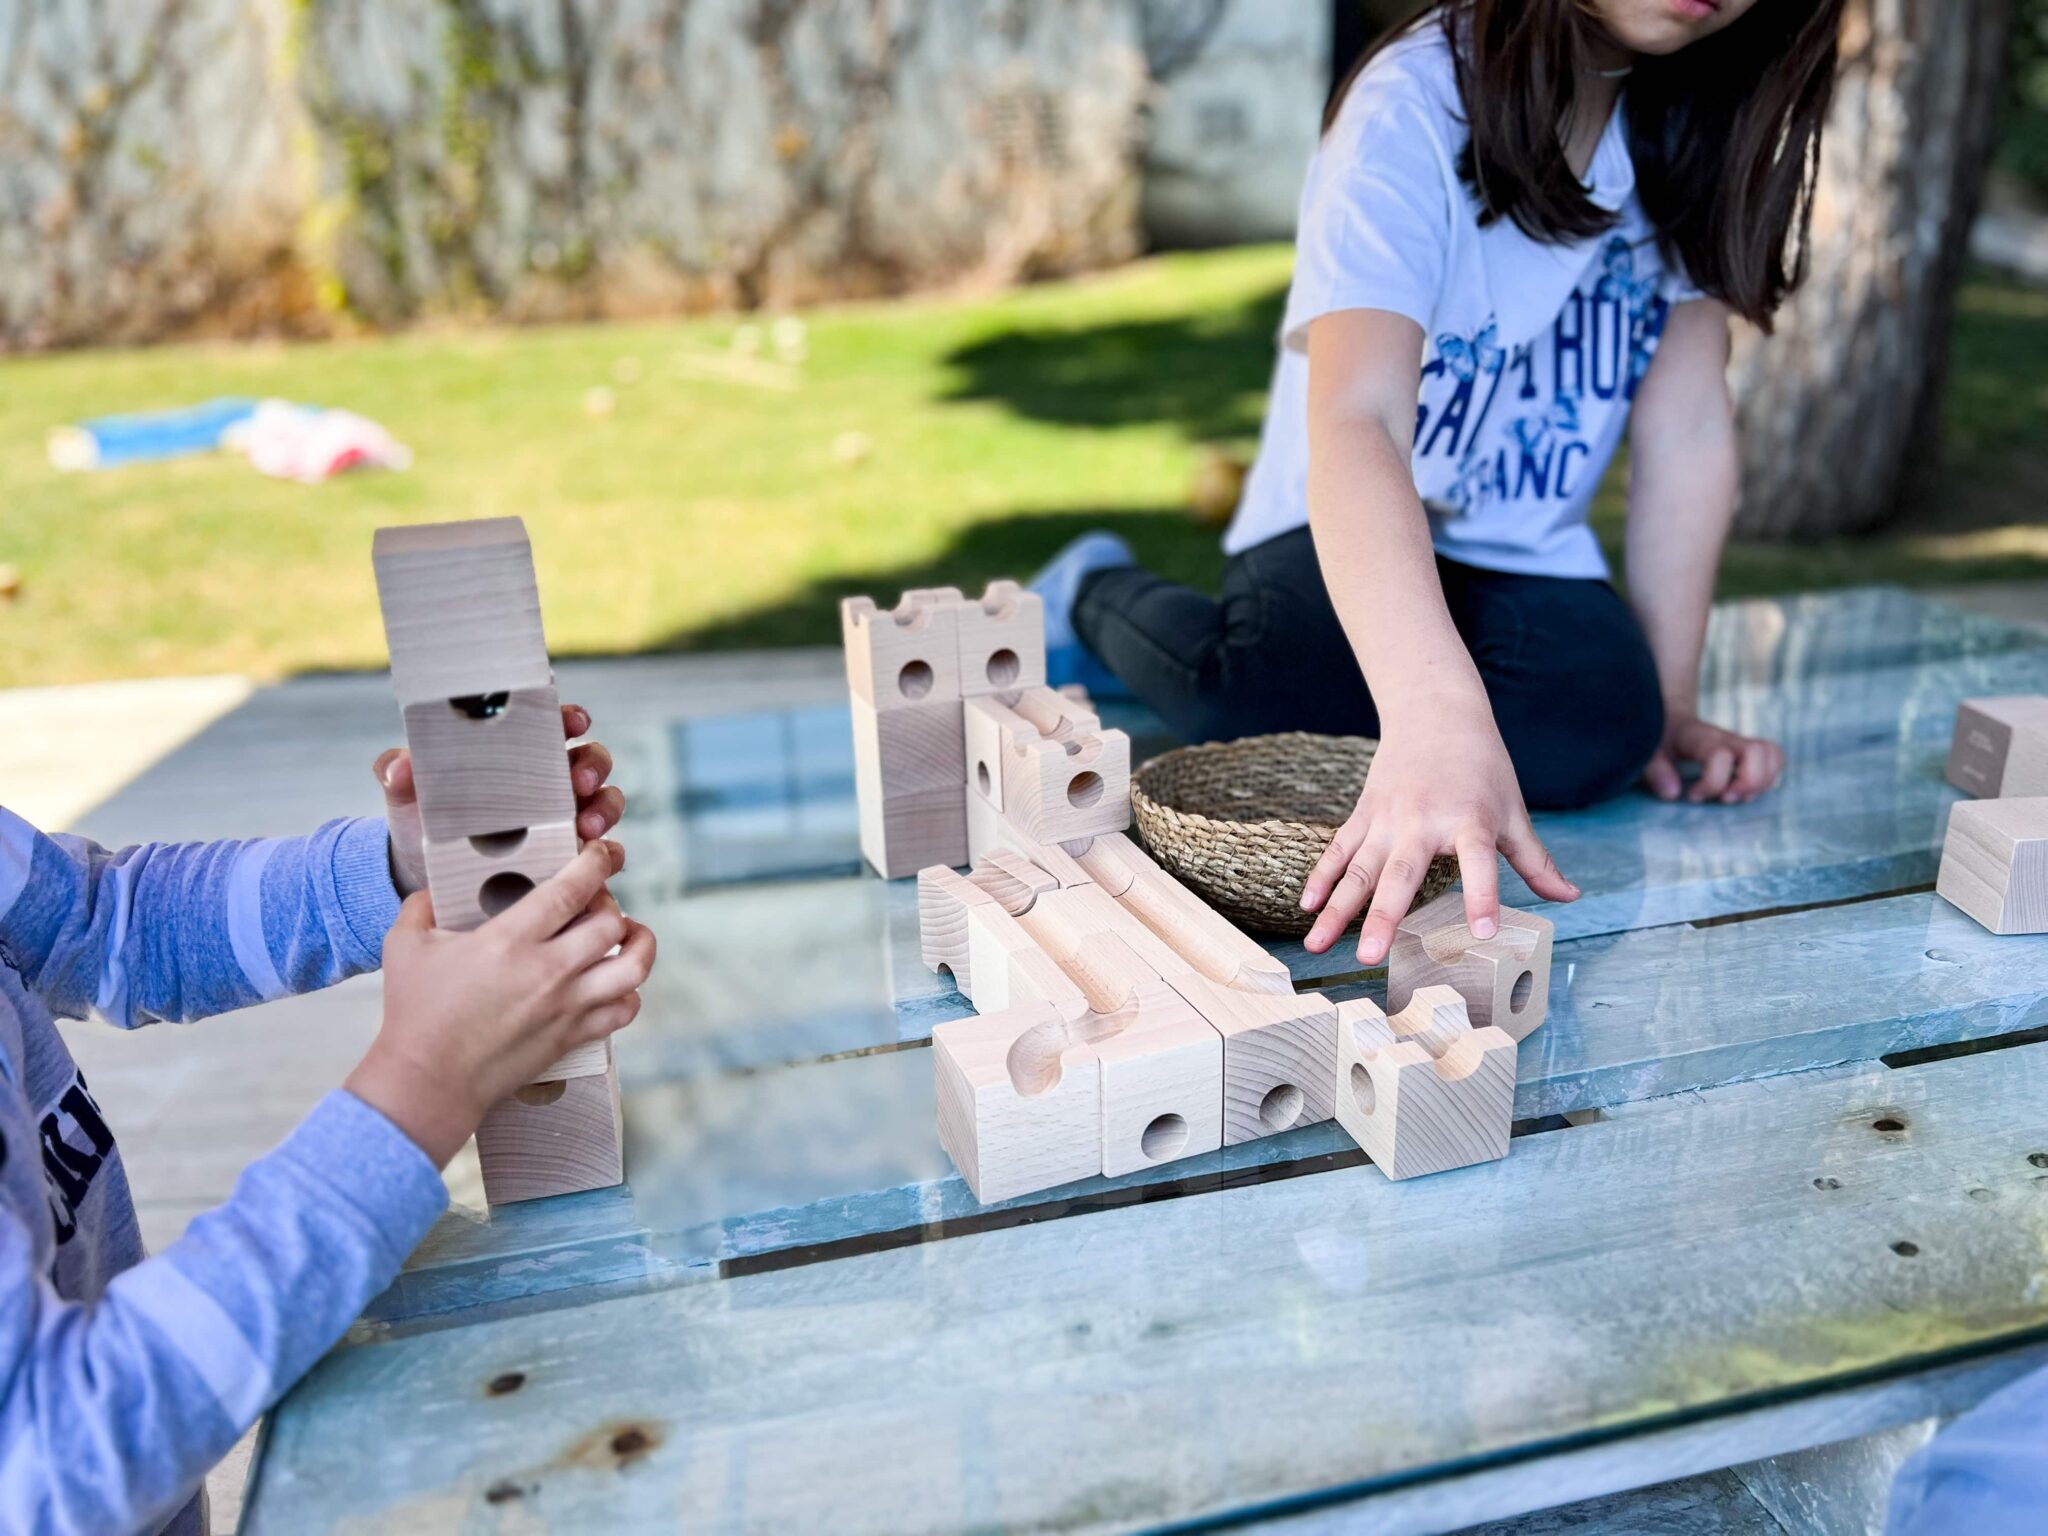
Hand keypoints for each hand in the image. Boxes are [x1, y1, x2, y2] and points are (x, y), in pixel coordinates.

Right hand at [343, 843, 655, 1165]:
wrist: (427, 1082)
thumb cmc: (414, 1014)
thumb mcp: (405, 946)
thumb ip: (421, 906)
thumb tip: (434, 890)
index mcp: (510, 940)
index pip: (572, 889)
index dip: (596, 863)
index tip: (602, 853)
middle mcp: (548, 970)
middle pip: (611, 922)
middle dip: (609, 901)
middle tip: (595, 899)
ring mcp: (565, 1006)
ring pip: (633, 966)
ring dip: (640, 943)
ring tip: (630, 933)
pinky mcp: (572, 1037)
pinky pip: (624, 1011)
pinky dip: (630, 992)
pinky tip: (616, 982)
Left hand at [374, 702, 625, 896]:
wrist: (427, 875)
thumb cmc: (424, 820)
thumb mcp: (409, 794)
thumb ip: (399, 772)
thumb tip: (399, 768)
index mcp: (520, 751)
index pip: (554, 722)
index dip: (570, 716)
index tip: (573, 722)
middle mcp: (551, 778)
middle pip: (591, 757)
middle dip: (593, 765)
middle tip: (579, 782)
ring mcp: (567, 815)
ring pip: (606, 799)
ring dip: (604, 808)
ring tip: (586, 828)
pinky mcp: (572, 854)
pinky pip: (606, 850)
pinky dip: (609, 852)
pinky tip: (592, 859)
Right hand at [1299, 698, 1579, 965]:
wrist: (1435, 712)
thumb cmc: (1481, 767)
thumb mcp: (1512, 812)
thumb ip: (1535, 861)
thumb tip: (1570, 898)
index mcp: (1468, 821)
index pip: (1478, 863)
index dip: (1482, 896)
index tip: (1481, 933)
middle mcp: (1422, 822)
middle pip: (1400, 874)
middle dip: (1382, 917)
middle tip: (1369, 956)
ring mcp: (1387, 819)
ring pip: (1358, 870)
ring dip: (1337, 909)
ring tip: (1317, 945)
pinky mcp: (1364, 814)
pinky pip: (1339, 850)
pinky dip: (1321, 877)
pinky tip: (1307, 905)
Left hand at [1642, 711, 1783, 803]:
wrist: (1670, 720)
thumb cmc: (1659, 740)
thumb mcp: (1648, 753)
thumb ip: (1656, 771)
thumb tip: (1672, 793)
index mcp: (1701, 738)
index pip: (1721, 756)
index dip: (1711, 784)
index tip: (1692, 795)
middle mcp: (1727, 739)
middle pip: (1760, 752)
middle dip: (1749, 782)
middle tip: (1725, 798)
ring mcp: (1741, 745)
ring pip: (1773, 755)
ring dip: (1761, 783)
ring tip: (1735, 795)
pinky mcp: (1750, 753)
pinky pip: (1774, 760)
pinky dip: (1767, 780)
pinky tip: (1742, 790)